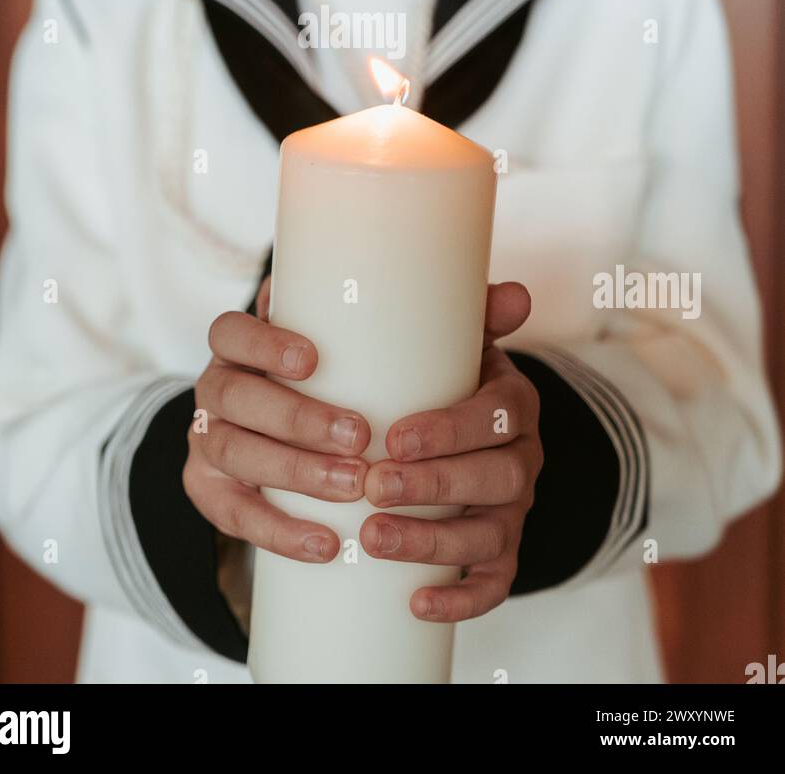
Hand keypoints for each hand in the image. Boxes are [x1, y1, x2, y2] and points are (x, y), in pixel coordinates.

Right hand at [183, 276, 370, 560]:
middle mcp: (213, 390)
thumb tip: (463, 291)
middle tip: (359, 434)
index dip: (264, 344)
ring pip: (235, 453)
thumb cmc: (319, 378)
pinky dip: (280, 531)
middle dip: (298, 418)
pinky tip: (326, 543)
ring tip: (354, 486)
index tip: (313, 360)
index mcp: (235, 348)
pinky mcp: (208, 492)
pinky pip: (235, 515)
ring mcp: (205, 441)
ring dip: (297, 473)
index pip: (230, 333)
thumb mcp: (330, 342)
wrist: (263, 432)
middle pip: (236, 398)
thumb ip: (372, 317)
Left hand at [358, 281, 542, 622]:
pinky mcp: (501, 555)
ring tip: (373, 539)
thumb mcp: (454, 340)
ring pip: (490, 536)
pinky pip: (494, 585)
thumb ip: (466, 309)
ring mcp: (513, 512)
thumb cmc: (441, 379)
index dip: (450, 429)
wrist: (465, 430)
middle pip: (495, 479)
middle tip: (373, 485)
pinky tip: (415, 603)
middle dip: (434, 485)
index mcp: (511, 403)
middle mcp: (522, 459)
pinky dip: (460, 600)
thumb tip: (512, 291)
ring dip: (432, 542)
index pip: (497, 415)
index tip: (394, 435)